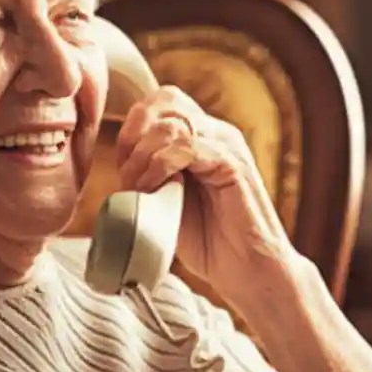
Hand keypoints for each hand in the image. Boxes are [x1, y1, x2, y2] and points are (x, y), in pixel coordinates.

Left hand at [116, 85, 297, 302]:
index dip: (134, 126)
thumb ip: (152, 175)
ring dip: (143, 155)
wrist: (249, 271)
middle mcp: (217, 134)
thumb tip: (122, 163)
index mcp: (203, 137)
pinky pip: (188, 147)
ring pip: (173, 124)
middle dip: (135, 133)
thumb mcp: (170, 200)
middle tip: (127, 171)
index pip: (163, 101)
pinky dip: (161, 165)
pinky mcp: (233, 165)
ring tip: (138, 187)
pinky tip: (156, 189)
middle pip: (166, 100)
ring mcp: (227, 146)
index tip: (122, 164)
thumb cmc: (211, 242)